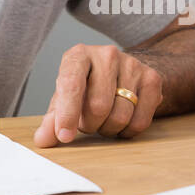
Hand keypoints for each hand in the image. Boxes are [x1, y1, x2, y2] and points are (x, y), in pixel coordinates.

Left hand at [33, 44, 162, 145]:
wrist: (120, 73)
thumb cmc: (86, 87)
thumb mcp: (64, 100)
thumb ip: (52, 121)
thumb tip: (42, 140)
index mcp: (78, 56)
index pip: (72, 84)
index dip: (67, 113)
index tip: (64, 136)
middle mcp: (106, 55)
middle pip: (98, 106)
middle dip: (90, 125)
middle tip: (88, 122)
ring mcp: (132, 64)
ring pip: (120, 116)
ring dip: (108, 129)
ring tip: (104, 119)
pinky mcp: (152, 79)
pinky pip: (140, 121)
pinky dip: (128, 131)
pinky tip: (122, 122)